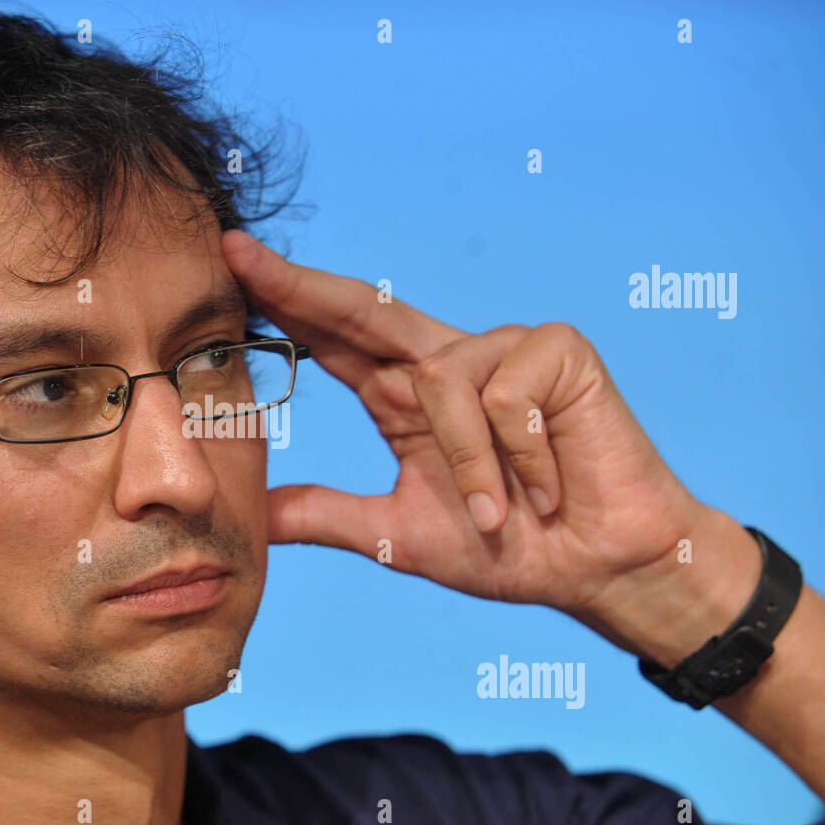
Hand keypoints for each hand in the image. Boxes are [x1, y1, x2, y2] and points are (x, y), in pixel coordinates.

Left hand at [221, 230, 758, 658]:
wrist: (598, 571)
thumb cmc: (510, 548)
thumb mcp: (399, 534)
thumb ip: (327, 516)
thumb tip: (252, 518)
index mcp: (406, 397)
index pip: (334, 340)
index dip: (283, 303)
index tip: (226, 266)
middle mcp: (447, 363)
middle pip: (364, 311)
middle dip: (300, 286)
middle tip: (235, 253)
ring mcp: (504, 350)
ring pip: (444, 382)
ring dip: (471, 465)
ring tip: (501, 513)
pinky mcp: (556, 351)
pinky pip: (507, 395)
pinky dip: (522, 455)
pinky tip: (550, 486)